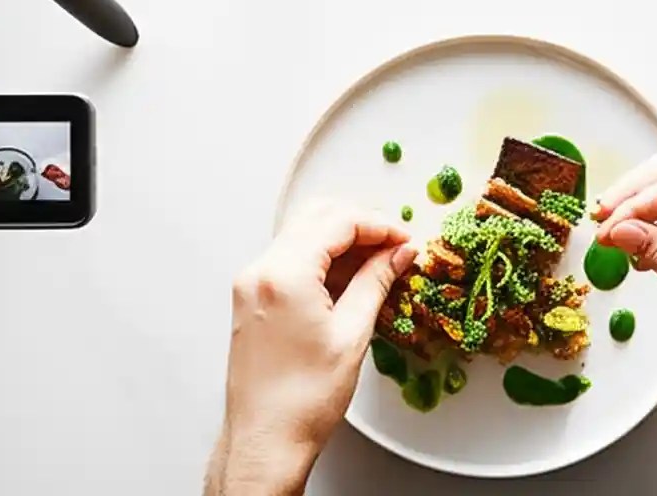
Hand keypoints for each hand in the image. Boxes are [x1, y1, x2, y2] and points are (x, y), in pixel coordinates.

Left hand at [205, 200, 417, 494]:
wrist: (264, 439)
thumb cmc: (304, 399)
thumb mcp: (352, 335)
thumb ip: (376, 282)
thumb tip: (400, 253)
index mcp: (284, 274)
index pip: (337, 222)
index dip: (378, 225)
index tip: (405, 239)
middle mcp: (260, 270)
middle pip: (315, 217)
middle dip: (359, 224)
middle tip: (395, 246)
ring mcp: (251, 283)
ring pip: (301, 235)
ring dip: (340, 241)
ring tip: (379, 264)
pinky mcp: (251, 298)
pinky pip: (289, 260)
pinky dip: (321, 260)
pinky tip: (351, 279)